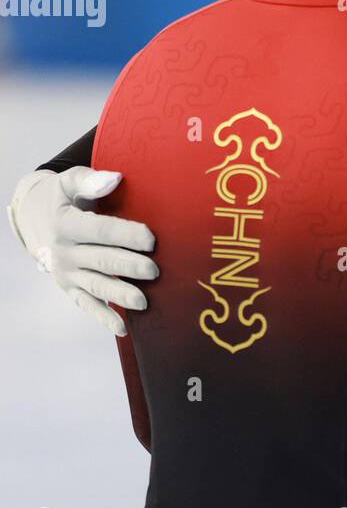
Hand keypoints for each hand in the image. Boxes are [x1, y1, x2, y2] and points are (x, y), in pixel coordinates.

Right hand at [7, 167, 157, 335]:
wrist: (31, 218)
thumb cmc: (59, 197)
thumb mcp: (67, 182)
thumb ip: (90, 180)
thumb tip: (115, 179)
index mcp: (66, 224)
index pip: (100, 231)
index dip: (126, 234)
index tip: (151, 239)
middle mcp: (64, 252)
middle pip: (102, 260)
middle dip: (128, 266)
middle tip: (154, 271)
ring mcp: (66, 273)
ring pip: (96, 285)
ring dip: (120, 294)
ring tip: (143, 302)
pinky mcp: (69, 287)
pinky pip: (86, 304)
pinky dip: (103, 317)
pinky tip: (122, 328)